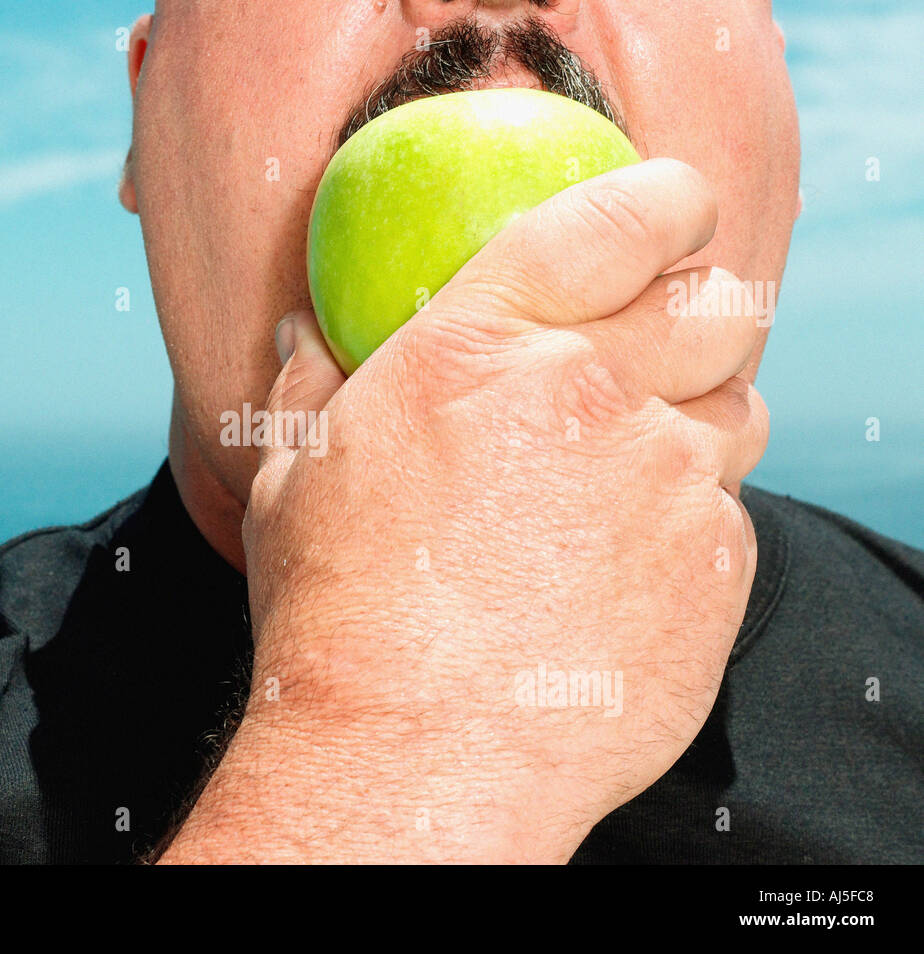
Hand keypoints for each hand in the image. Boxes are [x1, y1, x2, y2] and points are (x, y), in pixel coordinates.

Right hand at [161, 158, 767, 862]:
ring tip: (619, 483)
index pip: (616, 219)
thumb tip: (302, 334)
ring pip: (733, 410)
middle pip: (710, 305)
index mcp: (479, 347)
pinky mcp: (713, 565)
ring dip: (691, 424)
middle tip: (648, 357)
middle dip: (693, 316)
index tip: (673, 211)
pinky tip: (617, 572)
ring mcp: (665, 480)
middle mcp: (588, 393)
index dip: (663, 203)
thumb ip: (313, 387)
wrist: (414, 754)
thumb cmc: (340, 615)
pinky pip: (727, 512)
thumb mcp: (298, 480)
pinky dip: (687, 524)